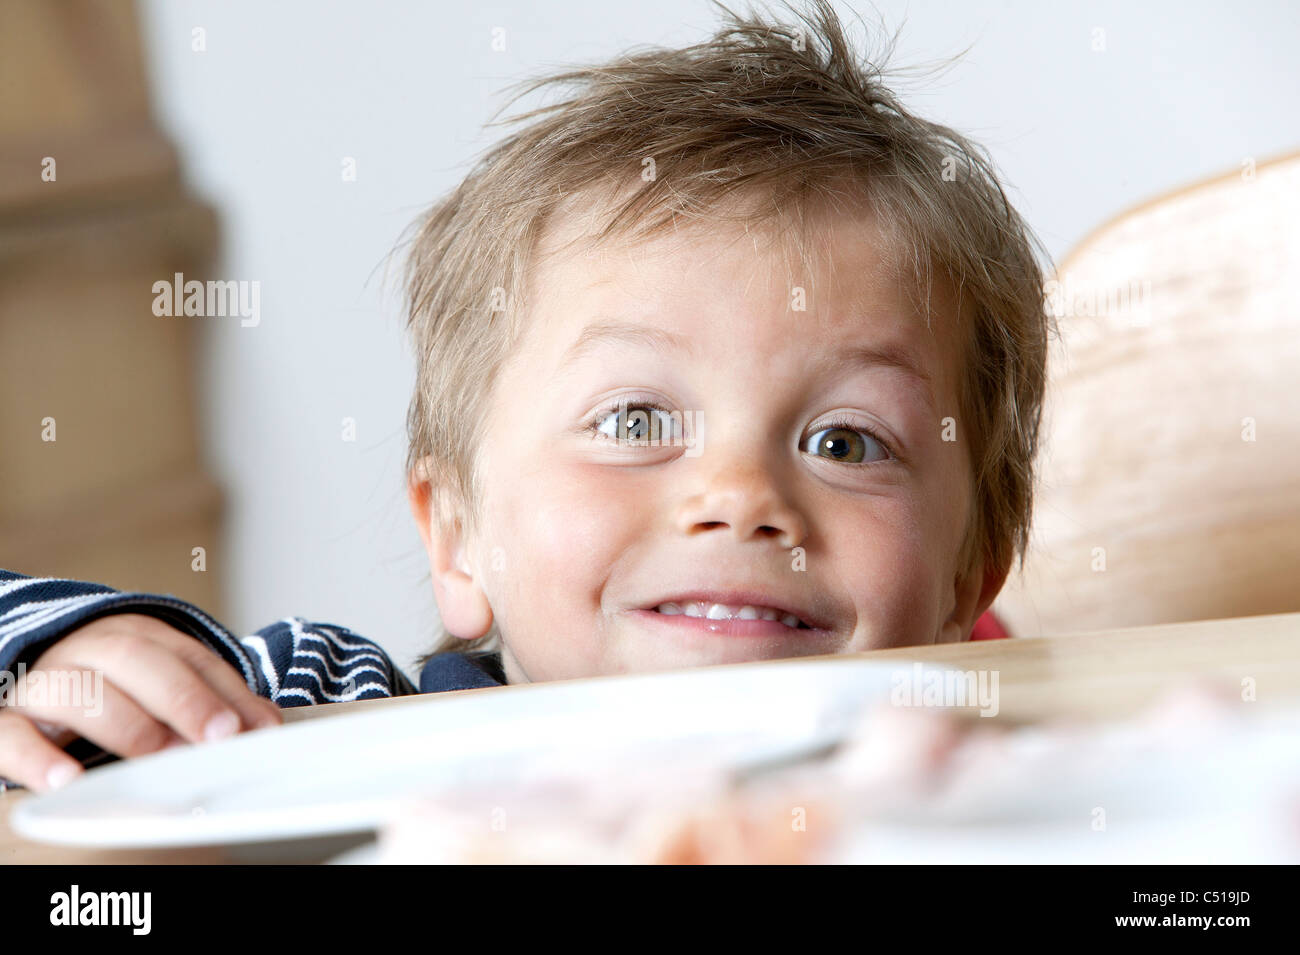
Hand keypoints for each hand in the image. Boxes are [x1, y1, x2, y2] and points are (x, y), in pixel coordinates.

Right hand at [0, 613, 282, 792]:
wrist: (22, 677)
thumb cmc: (105, 689)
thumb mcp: (157, 686)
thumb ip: (211, 701)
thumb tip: (266, 726)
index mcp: (135, 638)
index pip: (186, 656)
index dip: (222, 690)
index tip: (250, 727)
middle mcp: (88, 650)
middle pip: (136, 660)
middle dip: (182, 698)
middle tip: (215, 737)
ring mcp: (41, 682)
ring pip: (78, 690)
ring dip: (124, 724)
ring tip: (157, 756)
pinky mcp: (2, 718)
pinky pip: (10, 733)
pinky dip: (35, 757)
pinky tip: (65, 779)